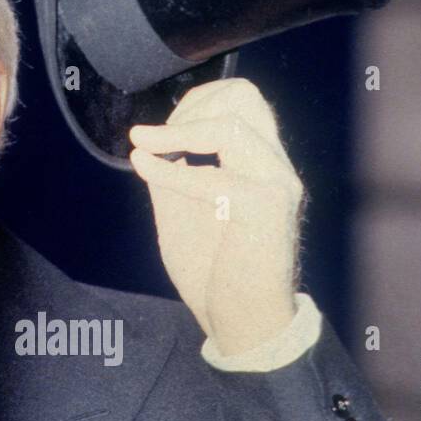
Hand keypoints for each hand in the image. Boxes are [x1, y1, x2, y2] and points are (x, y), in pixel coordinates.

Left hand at [128, 78, 304, 356]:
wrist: (241, 322)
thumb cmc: (213, 270)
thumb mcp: (180, 209)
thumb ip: (171, 172)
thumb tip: (147, 142)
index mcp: (259, 163)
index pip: (243, 99)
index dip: (196, 100)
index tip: (158, 127)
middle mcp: (274, 167)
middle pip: (245, 97)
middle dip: (189, 107)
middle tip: (153, 136)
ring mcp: (275, 185)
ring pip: (234, 126)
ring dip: (178, 131)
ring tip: (144, 145)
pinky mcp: (266, 211)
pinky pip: (213, 177)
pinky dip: (170, 170)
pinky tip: (144, 169)